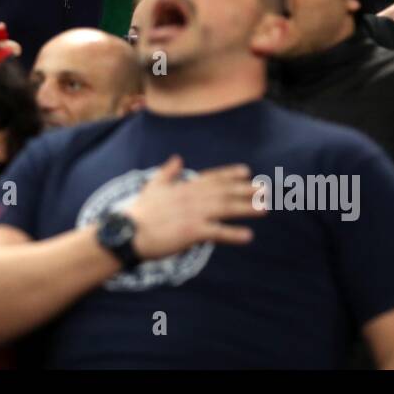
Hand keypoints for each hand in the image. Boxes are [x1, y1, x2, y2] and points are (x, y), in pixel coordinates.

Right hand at [125, 155, 262, 259]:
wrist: (129, 231)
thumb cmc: (140, 210)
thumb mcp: (153, 185)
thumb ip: (168, 171)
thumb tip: (177, 158)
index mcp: (184, 187)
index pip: (212, 178)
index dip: (230, 175)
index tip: (246, 172)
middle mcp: (192, 197)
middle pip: (224, 192)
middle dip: (246, 190)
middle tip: (265, 190)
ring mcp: (194, 214)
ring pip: (225, 209)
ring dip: (246, 208)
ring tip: (264, 209)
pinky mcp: (192, 232)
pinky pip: (217, 232)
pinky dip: (233, 234)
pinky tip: (248, 236)